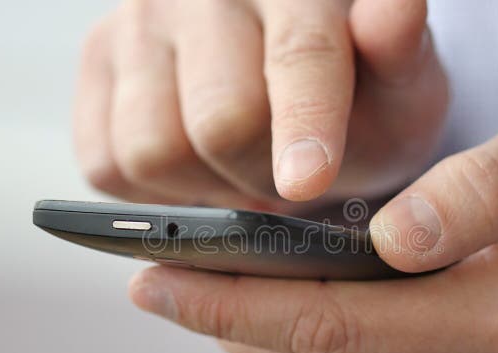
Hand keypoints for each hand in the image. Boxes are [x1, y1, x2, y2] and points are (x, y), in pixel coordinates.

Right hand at [73, 0, 447, 209]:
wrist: (296, 95)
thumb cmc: (357, 97)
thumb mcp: (401, 82)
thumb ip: (400, 52)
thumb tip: (394, 10)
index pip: (298, 52)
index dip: (304, 122)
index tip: (306, 180)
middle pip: (220, 122)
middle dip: (261, 176)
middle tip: (288, 180)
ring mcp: (137, 23)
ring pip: (153, 151)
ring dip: (206, 187)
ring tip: (242, 169)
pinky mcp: (96, 63)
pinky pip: (107, 165)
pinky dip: (158, 190)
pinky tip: (197, 165)